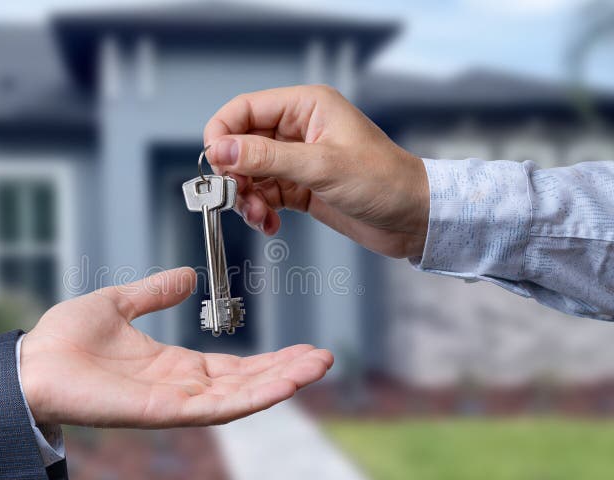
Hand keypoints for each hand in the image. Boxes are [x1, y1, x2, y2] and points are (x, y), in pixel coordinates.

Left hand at [20, 267, 332, 427]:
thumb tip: (187, 277)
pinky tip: (283, 383)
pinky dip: (253, 396)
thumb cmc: (66, 339)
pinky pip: (216, 408)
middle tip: (325, 359)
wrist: (31, 362)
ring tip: (318, 367)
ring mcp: (174, 403)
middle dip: (286, 372)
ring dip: (280, 382)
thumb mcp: (119, 303)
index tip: (302, 348)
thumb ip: (154, 292)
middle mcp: (180, 388)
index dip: (268, 359)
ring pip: (239, 397)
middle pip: (246, 383)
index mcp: (173, 366)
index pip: (233, 367)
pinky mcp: (162, 412)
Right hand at [204, 85, 428, 257]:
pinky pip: (264, 194)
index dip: (222, 133)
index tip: (214, 163)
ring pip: (250, 173)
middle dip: (235, 173)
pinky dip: (260, 210)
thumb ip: (267, 157)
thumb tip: (221, 149)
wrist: (414, 218)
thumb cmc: (385, 181)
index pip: (245, 109)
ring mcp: (298, 159)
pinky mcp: (300, 186)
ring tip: (258, 216)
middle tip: (237, 197)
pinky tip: (269, 223)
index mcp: (306, 107)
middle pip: (242, 144)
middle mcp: (298, 129)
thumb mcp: (321, 167)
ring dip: (246, 197)